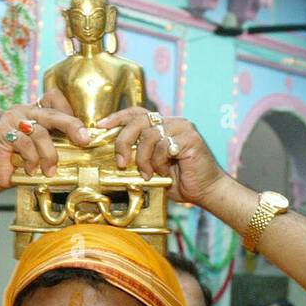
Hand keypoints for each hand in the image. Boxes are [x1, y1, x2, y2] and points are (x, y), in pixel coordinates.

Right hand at [0, 99, 90, 193]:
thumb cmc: (17, 164)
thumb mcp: (41, 150)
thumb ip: (55, 142)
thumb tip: (82, 144)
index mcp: (33, 111)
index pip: (54, 97)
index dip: (69, 110)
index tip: (80, 129)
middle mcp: (22, 111)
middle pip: (52, 113)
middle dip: (71, 126)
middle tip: (83, 140)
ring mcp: (11, 119)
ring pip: (40, 133)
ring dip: (48, 154)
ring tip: (49, 170)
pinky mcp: (2, 132)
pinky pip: (25, 144)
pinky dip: (32, 159)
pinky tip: (31, 170)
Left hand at [94, 107, 228, 207]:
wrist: (205, 191)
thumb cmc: (178, 181)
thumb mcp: (150, 167)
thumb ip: (136, 157)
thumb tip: (113, 156)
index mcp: (162, 126)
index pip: (136, 113)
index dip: (117, 117)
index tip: (100, 126)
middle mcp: (172, 122)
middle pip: (139, 120)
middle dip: (124, 141)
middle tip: (121, 162)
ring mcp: (182, 128)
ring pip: (149, 135)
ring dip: (143, 159)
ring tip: (148, 174)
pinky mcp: (190, 138)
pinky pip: (163, 146)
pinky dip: (158, 163)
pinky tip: (164, 173)